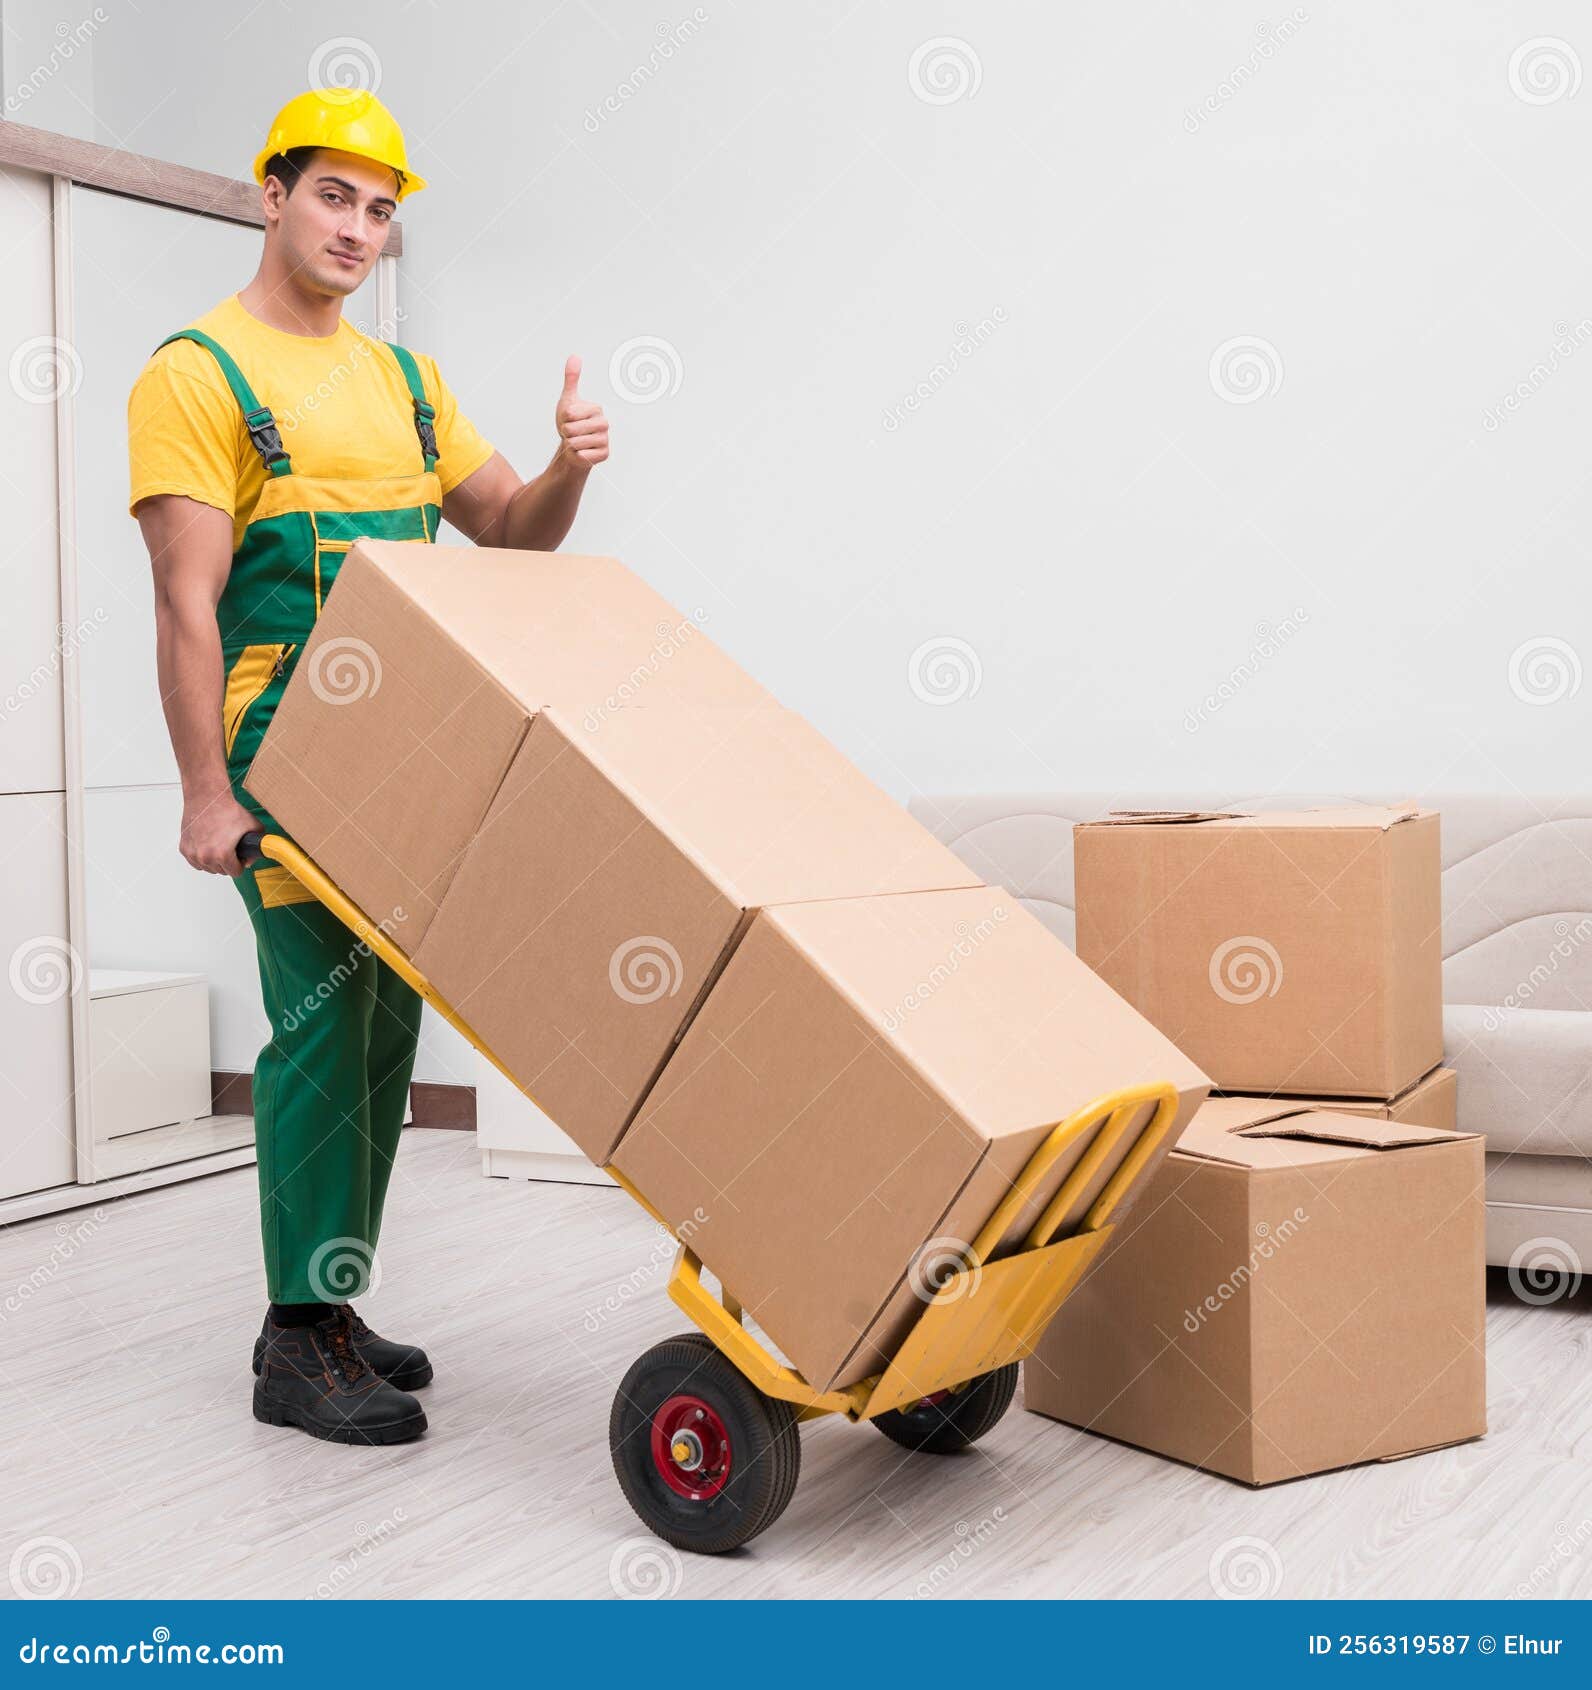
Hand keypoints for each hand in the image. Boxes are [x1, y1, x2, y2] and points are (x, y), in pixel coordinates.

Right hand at [180, 792, 260, 876]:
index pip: (235, 873)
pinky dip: (201, 856)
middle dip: (228, 862)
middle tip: (230, 848)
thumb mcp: (253, 827)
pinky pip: (195, 861)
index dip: (241, 864)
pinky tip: (208, 845)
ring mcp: (193, 853)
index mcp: (222, 855)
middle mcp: (205, 856)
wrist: (207, 797)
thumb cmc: (227, 810)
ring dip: (214, 861)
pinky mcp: (184, 848)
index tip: (240, 856)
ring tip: (219, 845)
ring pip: (207, 868)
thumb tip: (251, 859)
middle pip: (221, 871)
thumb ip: (258, 847)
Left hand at [554, 355, 608, 471]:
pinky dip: (577, 455)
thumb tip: (575, 356)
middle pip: (572, 429)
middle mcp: (604, 423)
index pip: (570, 414)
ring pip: (576, 443)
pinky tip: (581, 452)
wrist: (573, 445)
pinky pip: (582, 455)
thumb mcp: (568, 399)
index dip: (563, 418)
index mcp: (596, 408)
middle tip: (570, 432)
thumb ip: (571, 378)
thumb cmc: (571, 422)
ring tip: (575, 441)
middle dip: (565, 432)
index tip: (568, 420)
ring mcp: (605, 439)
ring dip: (570, 444)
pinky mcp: (604, 454)